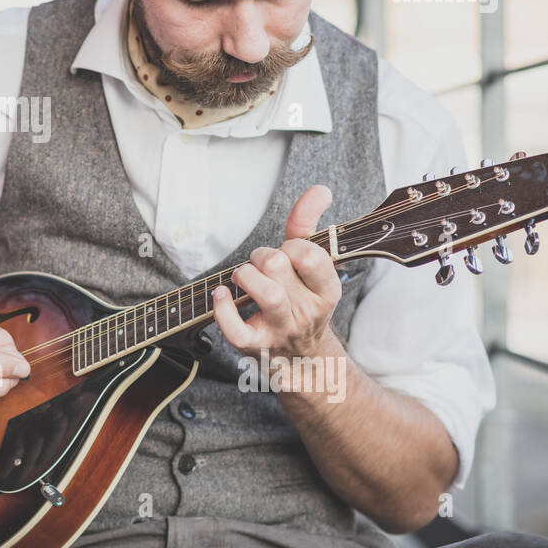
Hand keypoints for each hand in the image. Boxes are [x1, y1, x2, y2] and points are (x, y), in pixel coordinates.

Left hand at [210, 184, 341, 359]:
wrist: (301, 358)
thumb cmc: (300, 301)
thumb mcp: (311, 267)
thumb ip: (309, 226)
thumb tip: (320, 190)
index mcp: (326, 289)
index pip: (311, 255)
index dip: (292, 245)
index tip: (288, 253)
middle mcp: (308, 310)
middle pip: (277, 264)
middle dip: (261, 255)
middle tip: (260, 266)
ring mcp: (282, 329)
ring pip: (265, 292)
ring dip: (245, 275)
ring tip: (242, 278)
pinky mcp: (255, 346)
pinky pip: (235, 329)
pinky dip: (222, 309)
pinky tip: (220, 295)